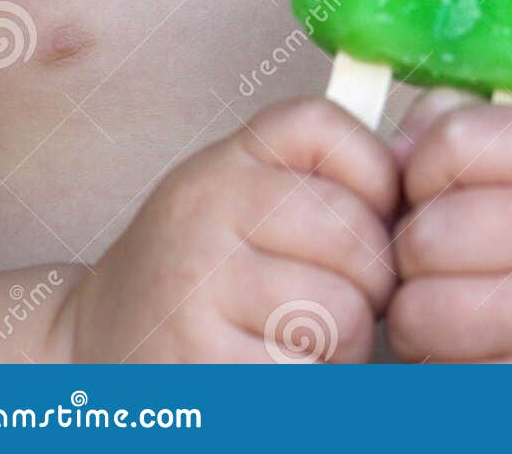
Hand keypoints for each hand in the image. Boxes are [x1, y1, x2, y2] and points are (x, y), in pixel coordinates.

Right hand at [58, 99, 396, 362]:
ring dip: (345, 342)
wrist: (91, 358)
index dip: (373, 172)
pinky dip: (312, 386)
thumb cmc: (197, 281)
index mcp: (223, 164)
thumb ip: (315, 180)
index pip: (323, 126)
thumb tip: (419, 190)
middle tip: (340, 301)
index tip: (371, 215)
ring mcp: (198, 290)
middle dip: (371, 279)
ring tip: (301, 344)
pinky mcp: (204, 370)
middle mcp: (204, 211)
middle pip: (352, 229)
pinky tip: (274, 375)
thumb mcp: (238, 203)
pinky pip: (309, 376)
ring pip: (342, 310)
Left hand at [387, 90, 511, 362]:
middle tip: (451, 266)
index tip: (444, 190)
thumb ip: (461, 129)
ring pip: (417, 311)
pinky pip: (435, 377)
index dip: (425, 165)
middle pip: (425, 231)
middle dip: (415, 252)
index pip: (457, 137)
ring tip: (459, 314)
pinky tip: (480, 357)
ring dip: (418, 317)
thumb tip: (391, 156)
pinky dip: (438, 369)